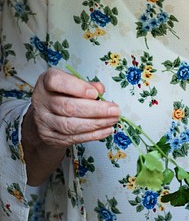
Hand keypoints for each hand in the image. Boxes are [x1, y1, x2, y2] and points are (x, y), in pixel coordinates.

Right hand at [22, 69, 120, 183]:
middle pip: (67, 107)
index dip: (77, 88)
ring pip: (70, 125)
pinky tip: (106, 130)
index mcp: (46, 82)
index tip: (95, 93)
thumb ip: (86, 85)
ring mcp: (44, 120)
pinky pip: (73, 138)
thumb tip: (99, 88)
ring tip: (113, 120)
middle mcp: (41, 101)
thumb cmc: (62, 94)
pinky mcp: (50, 137)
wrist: (46, 115)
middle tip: (114, 110)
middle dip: (95, 110)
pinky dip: (93, 135)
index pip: (56, 81)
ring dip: (96, 124)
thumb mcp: (72, 83)